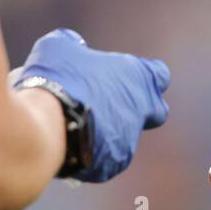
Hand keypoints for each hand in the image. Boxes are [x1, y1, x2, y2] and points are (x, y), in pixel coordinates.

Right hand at [13, 29, 169, 182]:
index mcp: (137, 77)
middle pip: (157, 112)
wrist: (51, 123)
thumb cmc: (58, 78)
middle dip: (141, 110)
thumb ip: (71, 44)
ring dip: (106, 131)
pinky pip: (105, 158)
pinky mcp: (112, 165)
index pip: (159, 75)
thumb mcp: (59, 47)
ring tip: (72, 124)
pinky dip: (91, 151)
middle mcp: (140, 111)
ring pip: (124, 137)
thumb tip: (74, 44)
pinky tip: (68, 143)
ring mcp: (129, 141)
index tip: (127, 77)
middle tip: (111, 105)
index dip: (146, 76)